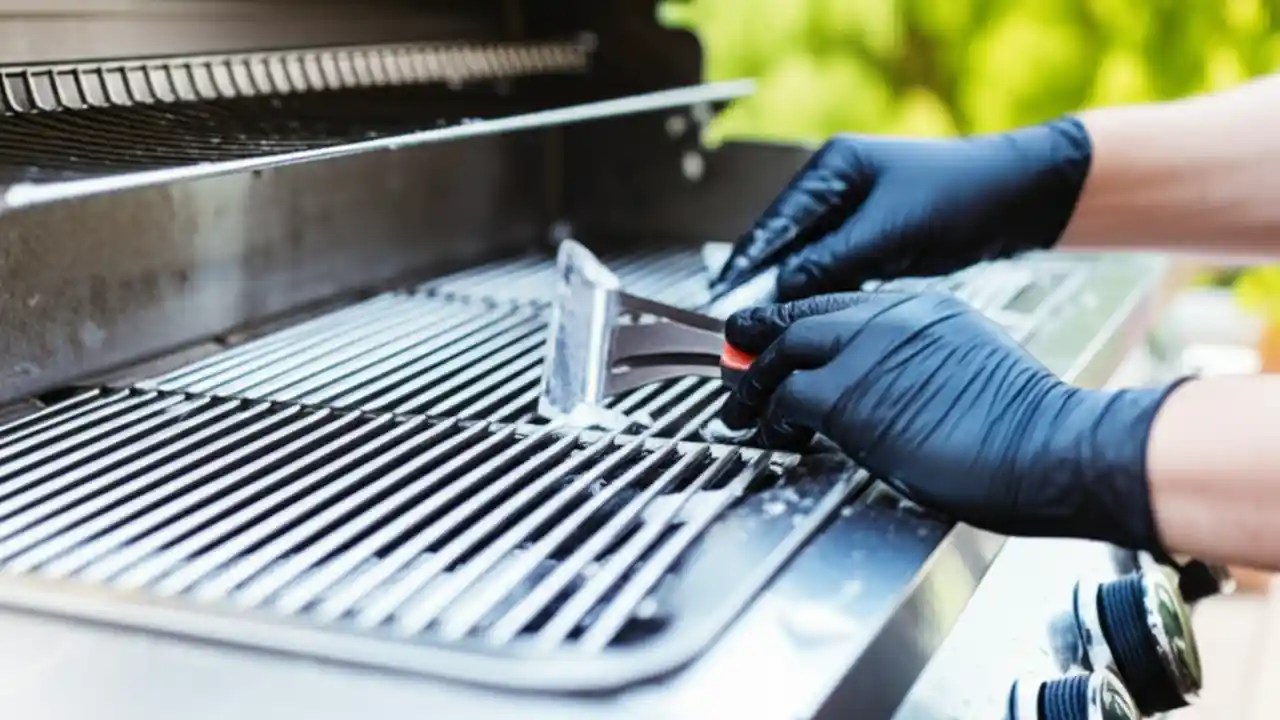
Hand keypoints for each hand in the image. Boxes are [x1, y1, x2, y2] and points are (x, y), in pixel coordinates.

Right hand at [710, 118, 1091, 299]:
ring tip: (768, 330)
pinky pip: (835, 267)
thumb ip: (831, 261)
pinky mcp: (875, 235)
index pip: (775, 222)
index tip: (723, 299)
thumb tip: (782, 292)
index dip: (746, 264)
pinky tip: (809, 321)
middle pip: (785, 242)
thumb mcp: (889, 233)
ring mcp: (856, 211)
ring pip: (809, 259)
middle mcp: (837, 185)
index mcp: (833, 168)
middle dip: (763, 282)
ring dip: (792, 291)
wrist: (1021, 196)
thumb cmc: (960, 199)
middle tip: (740, 325)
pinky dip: (822, 292)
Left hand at [720, 292, 1185, 552]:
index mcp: (921, 308)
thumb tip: (895, 390)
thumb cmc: (1026, 426)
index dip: (801, 325)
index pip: (841, 305)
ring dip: (752, 383)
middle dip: (760, 342)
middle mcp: (888, 319)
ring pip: (780, 353)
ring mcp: (864, 352)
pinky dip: (768, 418)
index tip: (778, 340)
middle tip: (738, 363)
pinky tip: (769, 434)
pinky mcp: (845, 396)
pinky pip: (783, 399)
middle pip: (800, 319)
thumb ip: (926, 364)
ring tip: (738, 407)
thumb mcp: (973, 368)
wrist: (1045, 445)